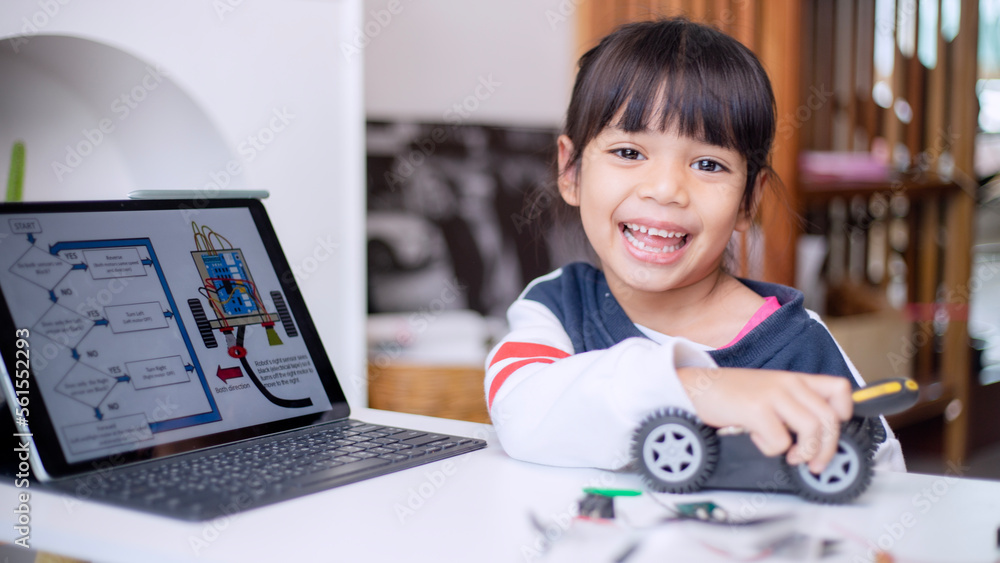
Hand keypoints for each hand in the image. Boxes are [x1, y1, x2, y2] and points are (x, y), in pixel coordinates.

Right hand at [677, 367, 853, 473]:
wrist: (695, 386)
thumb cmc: (730, 394)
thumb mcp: (768, 390)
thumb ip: (792, 404)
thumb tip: (817, 434)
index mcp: (794, 379)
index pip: (839, 388)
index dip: (844, 414)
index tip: (832, 432)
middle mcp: (788, 383)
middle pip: (830, 419)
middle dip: (828, 449)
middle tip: (814, 463)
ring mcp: (772, 394)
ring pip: (812, 430)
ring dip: (804, 453)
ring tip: (790, 456)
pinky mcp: (756, 409)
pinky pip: (780, 441)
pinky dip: (770, 448)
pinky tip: (757, 438)